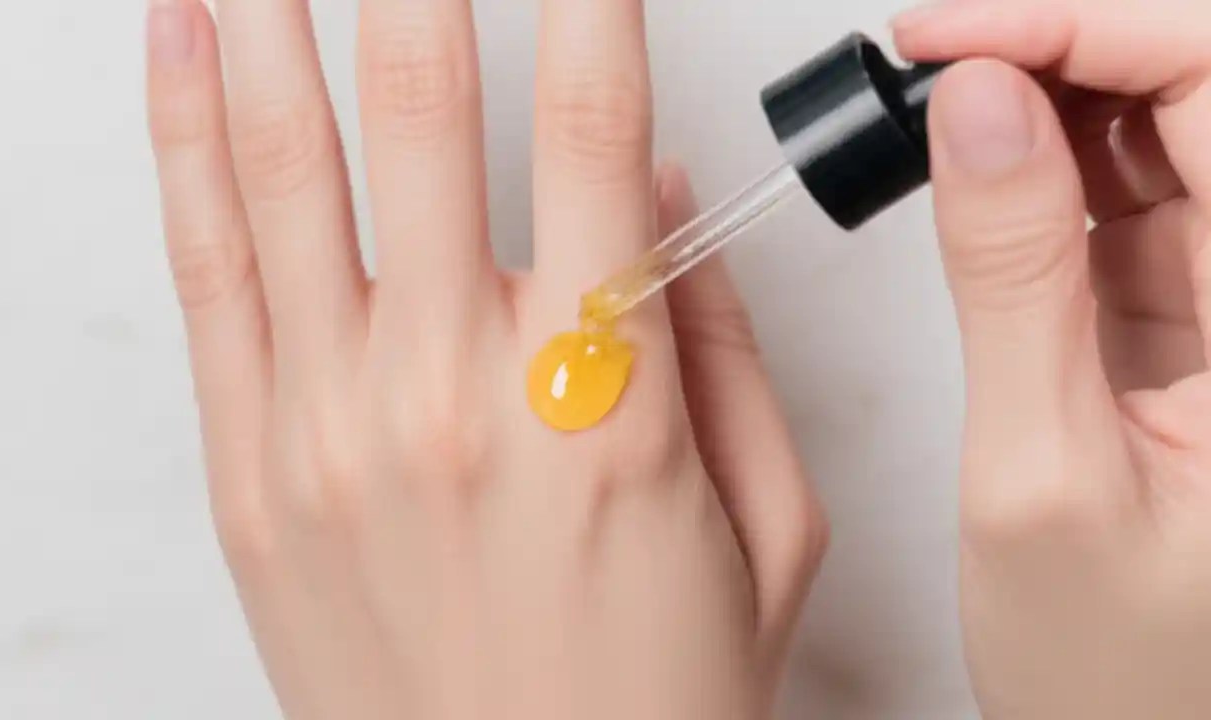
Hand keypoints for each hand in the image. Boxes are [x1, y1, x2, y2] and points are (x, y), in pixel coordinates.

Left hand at [145, 0, 825, 716]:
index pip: (600, 133)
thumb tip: (666, 201)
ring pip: (288, 167)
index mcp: (603, 403)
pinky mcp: (254, 469)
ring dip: (272, 20)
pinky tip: (182, 51)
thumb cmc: (645, 698)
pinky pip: (210, 270)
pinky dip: (188, 142)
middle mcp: (453, 393)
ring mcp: (333, 425)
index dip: (591, 7)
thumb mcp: (766, 528)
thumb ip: (724, 347)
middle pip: (425, 110)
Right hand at [894, 0, 1210, 716]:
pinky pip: (1115, 193)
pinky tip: (971, 167)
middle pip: (1193, 87)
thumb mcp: (1036, 472)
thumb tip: (977, 110)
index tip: (949, 37)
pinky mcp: (1174, 312)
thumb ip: (1011, 277)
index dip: (1084, 27)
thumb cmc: (1123, 667)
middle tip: (929, 63)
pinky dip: (1031, 164)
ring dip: (1039, 98)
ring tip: (931, 111)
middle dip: (1054, 48)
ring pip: (1151, 128)